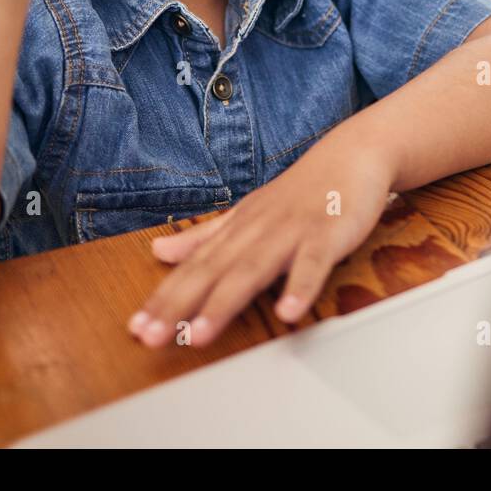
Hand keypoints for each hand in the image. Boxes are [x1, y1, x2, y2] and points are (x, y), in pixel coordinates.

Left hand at [126, 143, 398, 346]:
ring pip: (253, 269)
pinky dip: (300, 287)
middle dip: (179, 305)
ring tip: (200, 335)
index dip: (164, 297)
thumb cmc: (302, 190)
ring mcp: (292, 230)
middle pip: (213, 271)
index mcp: (238, 228)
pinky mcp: (328, 232)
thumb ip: (206, 235)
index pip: (194, 267)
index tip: (137, 327)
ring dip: (225, 302)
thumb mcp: (248, 212)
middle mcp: (258, 229)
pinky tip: (288, 312)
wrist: (353, 153)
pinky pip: (313, 263)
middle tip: (151, 337)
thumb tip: (160, 251)